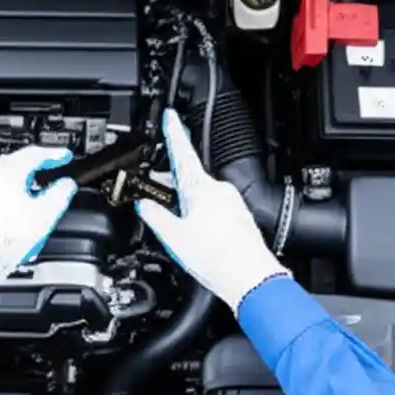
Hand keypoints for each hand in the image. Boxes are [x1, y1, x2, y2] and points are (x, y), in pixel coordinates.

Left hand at [0, 146, 77, 306]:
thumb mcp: (44, 215)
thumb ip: (60, 195)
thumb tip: (66, 186)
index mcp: (6, 170)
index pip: (35, 154)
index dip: (54, 155)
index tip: (63, 157)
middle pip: (15, 168)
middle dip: (34, 178)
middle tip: (47, 187)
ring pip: (0, 187)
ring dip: (18, 196)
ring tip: (30, 215)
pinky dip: (2, 209)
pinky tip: (9, 227)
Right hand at [136, 110, 288, 312]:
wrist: (251, 279)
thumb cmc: (217, 259)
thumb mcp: (174, 237)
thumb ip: (155, 216)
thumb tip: (143, 205)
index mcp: (202, 188)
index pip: (183, 152)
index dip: (174, 133)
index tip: (170, 116)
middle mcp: (220, 190)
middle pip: (190, 179)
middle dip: (174, 186)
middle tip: (160, 196)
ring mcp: (232, 203)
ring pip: (203, 197)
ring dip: (189, 206)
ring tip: (183, 231)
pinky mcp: (240, 217)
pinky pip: (215, 210)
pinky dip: (204, 217)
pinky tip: (200, 237)